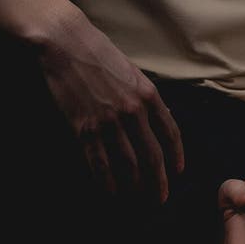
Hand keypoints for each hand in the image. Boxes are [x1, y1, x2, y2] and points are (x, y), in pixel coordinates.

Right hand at [37, 12, 183, 203]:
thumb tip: (159, 119)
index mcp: (148, 94)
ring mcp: (108, 121)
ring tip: (136, 200)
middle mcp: (132, 111)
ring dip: (134, 187)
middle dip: (158, 181)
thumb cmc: (99, 53)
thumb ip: (145, 97)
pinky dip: (107, 182)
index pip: (170, 132)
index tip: (177, 172)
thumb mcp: (132, 71)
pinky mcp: (84, 128)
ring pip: (128, 165)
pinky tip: (110, 193)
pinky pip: (100, 164)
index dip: (176, 156)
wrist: (67, 44)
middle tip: (159, 198)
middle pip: (152, 155)